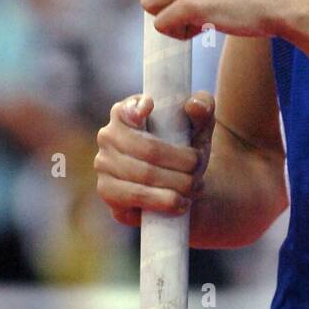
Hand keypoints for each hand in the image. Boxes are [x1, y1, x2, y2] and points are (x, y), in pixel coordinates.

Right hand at [94, 92, 215, 225]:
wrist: (183, 184)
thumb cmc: (187, 147)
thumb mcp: (200, 126)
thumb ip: (204, 107)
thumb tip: (193, 105)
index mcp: (125, 113)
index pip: (125, 108)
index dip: (136, 109)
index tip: (151, 107)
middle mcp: (108, 137)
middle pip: (149, 149)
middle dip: (181, 162)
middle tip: (199, 169)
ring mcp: (104, 166)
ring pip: (144, 176)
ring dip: (177, 183)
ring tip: (195, 187)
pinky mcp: (108, 194)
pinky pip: (135, 199)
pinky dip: (163, 202)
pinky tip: (180, 203)